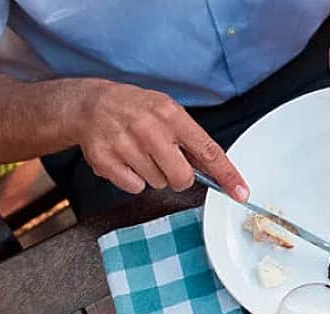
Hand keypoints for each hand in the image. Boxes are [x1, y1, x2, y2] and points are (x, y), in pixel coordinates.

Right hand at [68, 80, 247, 198]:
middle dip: (179, 177)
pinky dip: (133, 179)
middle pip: (182, 177)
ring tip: (139, 152)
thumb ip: (190, 139)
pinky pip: (134, 187)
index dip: (227, 175)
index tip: (241, 192)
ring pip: (158, 183)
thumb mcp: (166, 112)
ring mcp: (125, 145)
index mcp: (170, 114)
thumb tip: (217, 171)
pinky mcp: (106, 161)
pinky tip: (125, 160)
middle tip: (166, 162)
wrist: (88, 104)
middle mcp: (148, 129)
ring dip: (153, 175)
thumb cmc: (135, 109)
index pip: (207, 150)